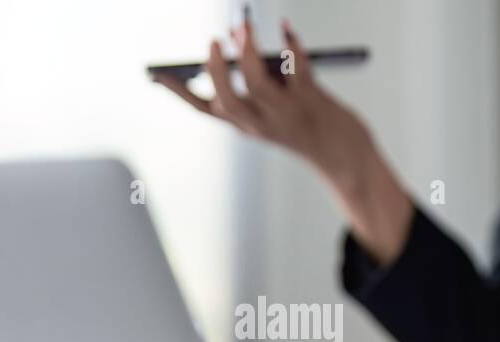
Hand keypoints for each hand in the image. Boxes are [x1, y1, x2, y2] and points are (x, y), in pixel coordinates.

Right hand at [151, 18, 412, 263]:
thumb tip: (237, 33)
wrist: (344, 156)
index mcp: (245, 124)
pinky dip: (290, 44)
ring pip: (256, 83)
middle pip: (226, 98)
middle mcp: (260, 122)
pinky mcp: (311, 101)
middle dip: (216, 69)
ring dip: (246, 52)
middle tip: (214, 42)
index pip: (204, 109)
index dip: (178, 93)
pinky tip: (286, 28)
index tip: (156, 76)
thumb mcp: (273, 104)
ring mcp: (286, 113)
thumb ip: (254, 73)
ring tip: (243, 27)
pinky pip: (296, 67)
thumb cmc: (306, 124)